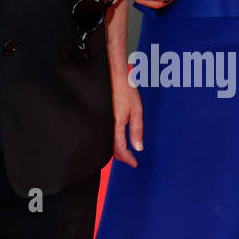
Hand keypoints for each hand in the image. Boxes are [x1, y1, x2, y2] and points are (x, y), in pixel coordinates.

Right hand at [110, 53, 143, 167]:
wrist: (112, 74)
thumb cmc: (125, 89)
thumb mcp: (136, 111)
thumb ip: (137, 130)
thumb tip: (138, 147)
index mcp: (116, 124)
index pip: (119, 149)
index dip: (127, 158)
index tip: (134, 164)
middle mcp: (106, 124)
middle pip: (111, 148)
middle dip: (121, 155)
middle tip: (130, 159)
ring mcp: (101, 120)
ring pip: (106, 141)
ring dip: (115, 148)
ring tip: (125, 151)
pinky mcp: (100, 116)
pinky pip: (104, 132)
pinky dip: (110, 139)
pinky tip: (116, 138)